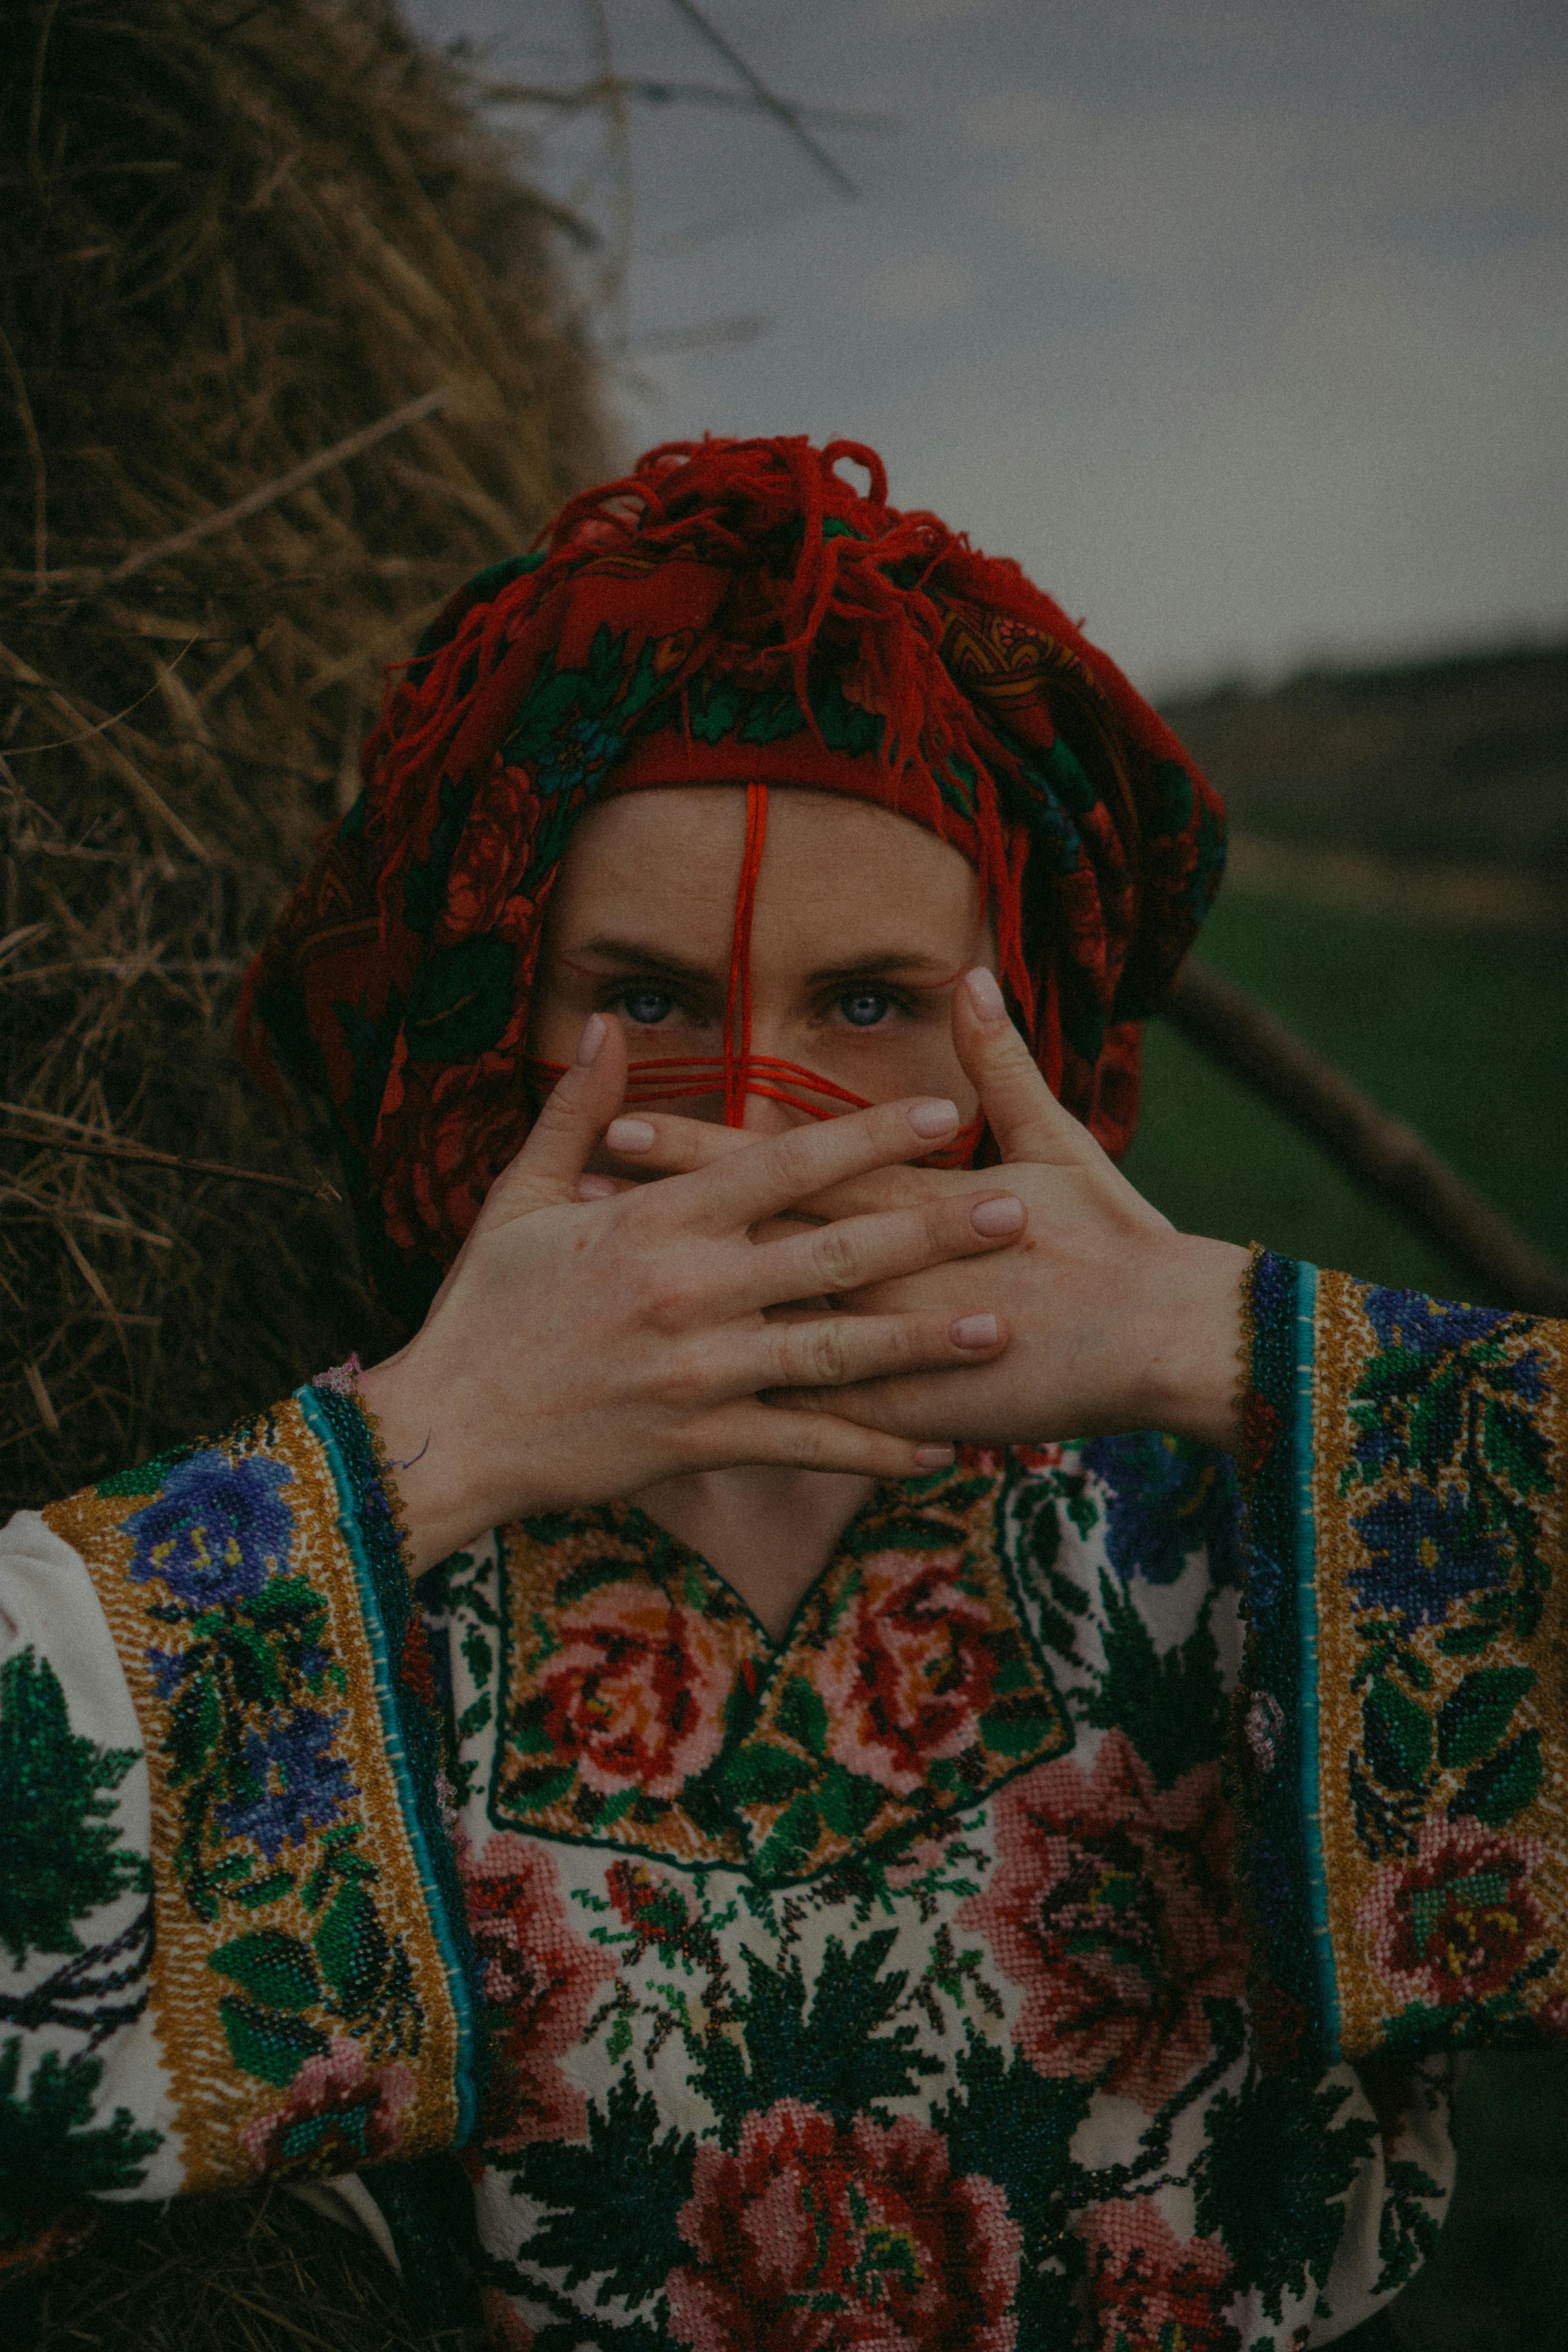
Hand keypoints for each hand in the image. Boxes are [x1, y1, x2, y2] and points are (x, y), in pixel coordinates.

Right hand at [358, 1013, 1032, 1572]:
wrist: (446, 1428)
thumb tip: (602, 1023)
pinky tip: (933, 1451)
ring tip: (1000, 1329)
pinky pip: (801, 1446)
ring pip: (835, 1353)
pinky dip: (869, 1450)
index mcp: (655, 1223)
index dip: (868, 1137)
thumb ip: (574, 1112)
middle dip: (931, 1232)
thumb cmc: (483, 1308)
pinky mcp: (697, 1441)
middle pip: (833, 1255)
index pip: (783, 1165)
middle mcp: (689, 1292)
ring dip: (923, 1343)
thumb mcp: (518, 1198)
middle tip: (1015, 1212)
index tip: (941, 1116)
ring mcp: (698, 1372)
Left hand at [591, 971, 1248, 1451]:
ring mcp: (884, 1346)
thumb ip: (1000, 1060)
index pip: (777, 1168)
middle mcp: (877, 1269)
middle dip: (660, 1227)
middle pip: (747, 1244)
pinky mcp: (903, 1413)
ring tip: (603, 1313)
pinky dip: (753, 1419)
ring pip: (761, 1334)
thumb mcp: (1056, 1136)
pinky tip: (678, 1423)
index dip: (696, 1149)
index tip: (621, 1126)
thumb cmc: (1113, 1235)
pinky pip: (813, 1423)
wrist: (1164, 1336)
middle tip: (575, 1211)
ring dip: (682, 1323)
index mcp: (902, 1200)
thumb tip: (973, 977)